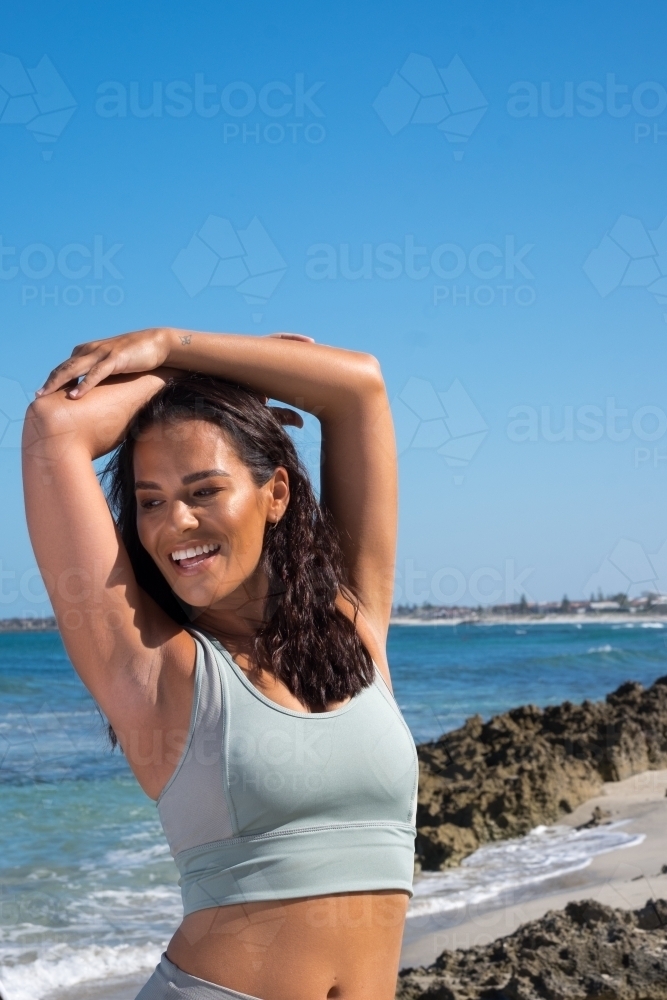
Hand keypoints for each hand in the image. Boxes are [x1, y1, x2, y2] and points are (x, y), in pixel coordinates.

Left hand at [36, 328, 172, 398]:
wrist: (158, 343)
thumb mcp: (113, 365)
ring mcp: (102, 354)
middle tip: (36, 397)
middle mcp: (90, 350)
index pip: (65, 367)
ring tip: (45, 395)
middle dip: (49, 382)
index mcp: (88, 352)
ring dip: (57, 382)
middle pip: (64, 368)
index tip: (43, 394)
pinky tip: (75, 396)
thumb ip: (100, 374)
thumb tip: (92, 392)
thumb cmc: (137, 357)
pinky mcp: (115, 359)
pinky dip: (84, 385)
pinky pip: (96, 374)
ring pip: (74, 369)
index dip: (53, 380)